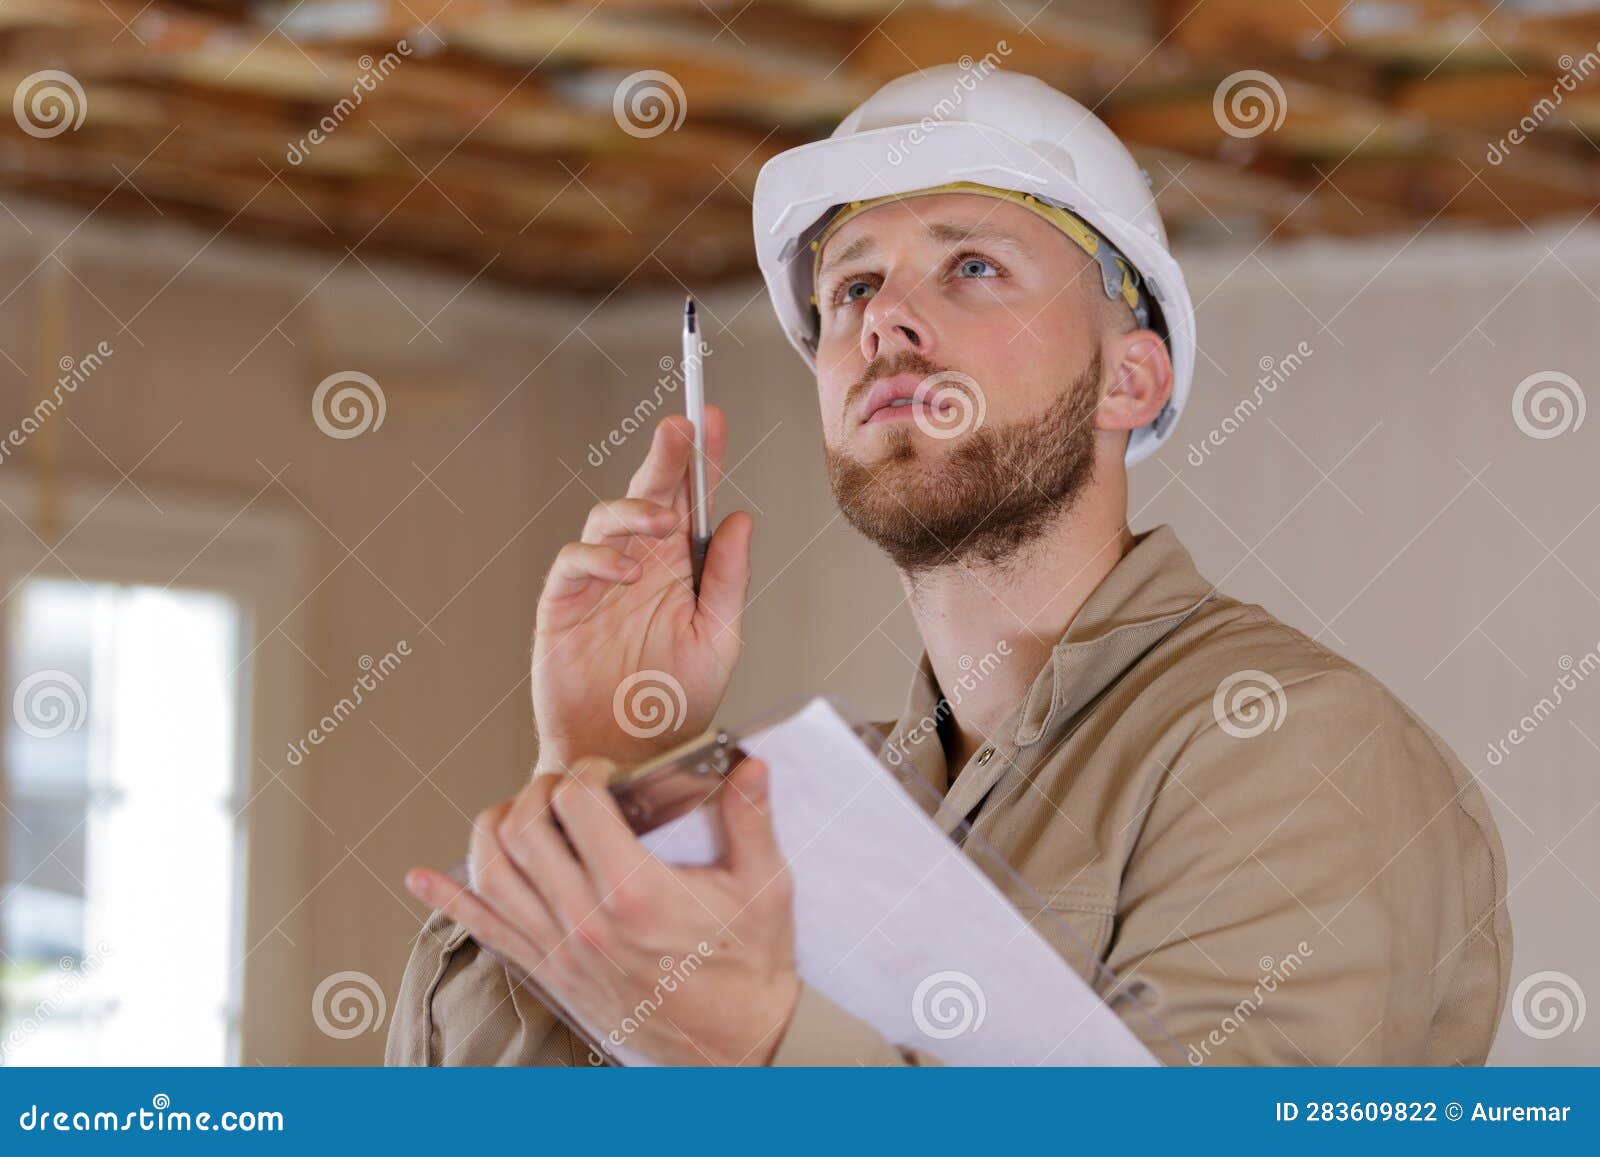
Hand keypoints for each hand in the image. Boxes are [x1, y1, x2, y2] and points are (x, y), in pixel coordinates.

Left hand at [405, 754, 799, 1065]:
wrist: (732, 1048)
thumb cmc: (748, 971)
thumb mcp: (765, 888)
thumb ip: (753, 819)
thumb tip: (750, 764)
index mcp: (635, 892)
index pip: (576, 804)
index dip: (585, 771)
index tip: (605, 772)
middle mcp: (586, 921)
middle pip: (524, 830)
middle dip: (537, 791)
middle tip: (563, 786)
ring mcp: (560, 950)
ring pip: (491, 875)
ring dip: (492, 831)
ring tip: (516, 811)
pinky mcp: (550, 973)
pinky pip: (485, 932)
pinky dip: (449, 901)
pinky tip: (424, 879)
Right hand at [532, 406, 752, 771]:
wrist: (626, 758)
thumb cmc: (673, 705)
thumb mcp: (718, 642)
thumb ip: (726, 581)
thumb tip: (736, 520)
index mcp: (680, 568)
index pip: (692, 502)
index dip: (701, 460)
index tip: (714, 420)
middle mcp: (640, 565)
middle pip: (649, 495)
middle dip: (665, 458)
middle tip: (682, 427)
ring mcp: (599, 582)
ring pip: (608, 520)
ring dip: (636, 510)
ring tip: (664, 522)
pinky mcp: (563, 604)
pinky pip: (574, 562)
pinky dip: (599, 557)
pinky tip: (627, 569)